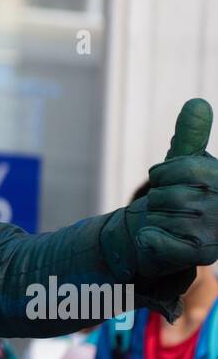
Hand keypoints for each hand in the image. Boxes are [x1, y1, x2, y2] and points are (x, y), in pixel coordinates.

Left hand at [127, 99, 217, 277]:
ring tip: (168, 222)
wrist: (180, 234)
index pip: (181, 168)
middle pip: (168, 193)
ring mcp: (215, 232)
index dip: (163, 173)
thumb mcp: (188, 161)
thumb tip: (198, 102)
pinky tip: (151, 236)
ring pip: (159, 216)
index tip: (167, 180)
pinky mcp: (200, 255)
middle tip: (169, 206)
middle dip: (158, 197)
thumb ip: (192, 134)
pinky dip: (148, 238)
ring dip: (154, 217)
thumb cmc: (186, 191)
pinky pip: (158, 241)